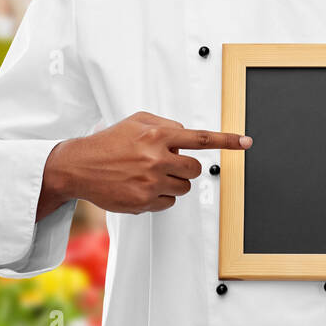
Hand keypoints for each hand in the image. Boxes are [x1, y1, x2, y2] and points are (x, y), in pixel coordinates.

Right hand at [41, 111, 250, 215]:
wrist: (79, 167)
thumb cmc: (109, 142)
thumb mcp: (136, 121)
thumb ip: (165, 125)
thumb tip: (186, 135)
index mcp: (157, 135)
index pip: (200, 139)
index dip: (227, 141)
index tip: (246, 143)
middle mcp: (156, 159)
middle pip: (195, 169)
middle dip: (186, 167)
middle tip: (167, 163)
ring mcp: (150, 183)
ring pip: (183, 187)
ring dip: (173, 181)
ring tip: (149, 174)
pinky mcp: (143, 203)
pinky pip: (169, 202)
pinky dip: (160, 196)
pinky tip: (141, 187)